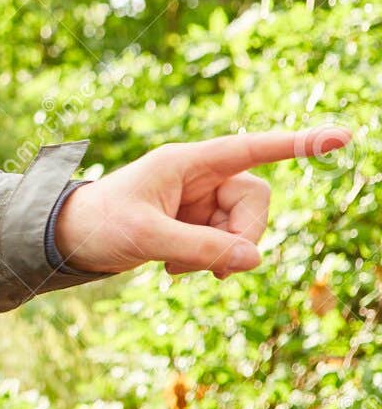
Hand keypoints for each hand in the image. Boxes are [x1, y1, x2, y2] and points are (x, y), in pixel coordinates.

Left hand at [53, 127, 351, 277]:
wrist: (68, 240)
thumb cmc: (99, 225)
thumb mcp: (146, 236)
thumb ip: (200, 246)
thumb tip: (254, 259)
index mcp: (186, 162)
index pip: (252, 149)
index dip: (297, 144)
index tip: (340, 137)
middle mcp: (198, 177)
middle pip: (255, 201)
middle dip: (240, 235)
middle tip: (210, 267)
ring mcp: (199, 202)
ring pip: (241, 228)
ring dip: (217, 254)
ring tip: (175, 269)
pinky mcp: (194, 225)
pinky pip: (224, 244)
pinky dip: (208, 261)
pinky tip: (174, 270)